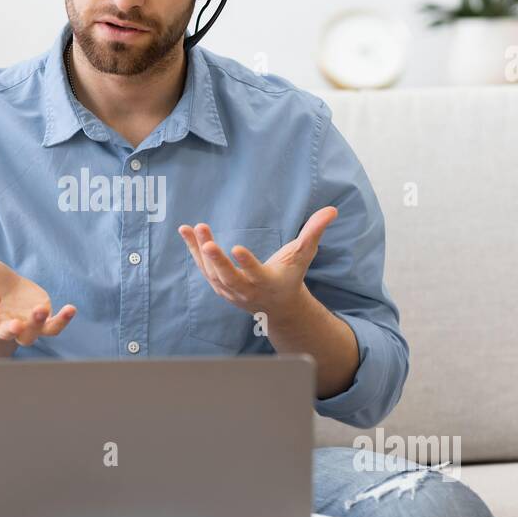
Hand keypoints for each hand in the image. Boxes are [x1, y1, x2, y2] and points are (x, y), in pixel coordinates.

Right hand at [0, 256, 76, 346]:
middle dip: (12, 330)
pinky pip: (52, 327)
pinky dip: (62, 321)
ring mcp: (23, 325)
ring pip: (30, 335)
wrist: (2, 290)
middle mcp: (2, 323)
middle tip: (16, 325)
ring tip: (41, 310)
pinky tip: (71, 309)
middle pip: (6, 332)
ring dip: (36, 325)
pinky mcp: (40, 322)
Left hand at [177, 206, 338, 318]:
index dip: (246, 263)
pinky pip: (203, 267)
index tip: (236, 248)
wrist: (276, 307)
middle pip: (228, 276)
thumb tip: (332, 210)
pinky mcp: (218, 286)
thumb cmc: (290, 275)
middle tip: (206, 241)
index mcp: (267, 282)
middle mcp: (246, 290)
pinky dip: (193, 251)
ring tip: (192, 228)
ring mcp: (229, 290)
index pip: (255, 274)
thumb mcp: (303, 255)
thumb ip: (314, 232)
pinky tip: (185, 231)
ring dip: (199, 251)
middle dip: (217, 259)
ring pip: (211, 272)